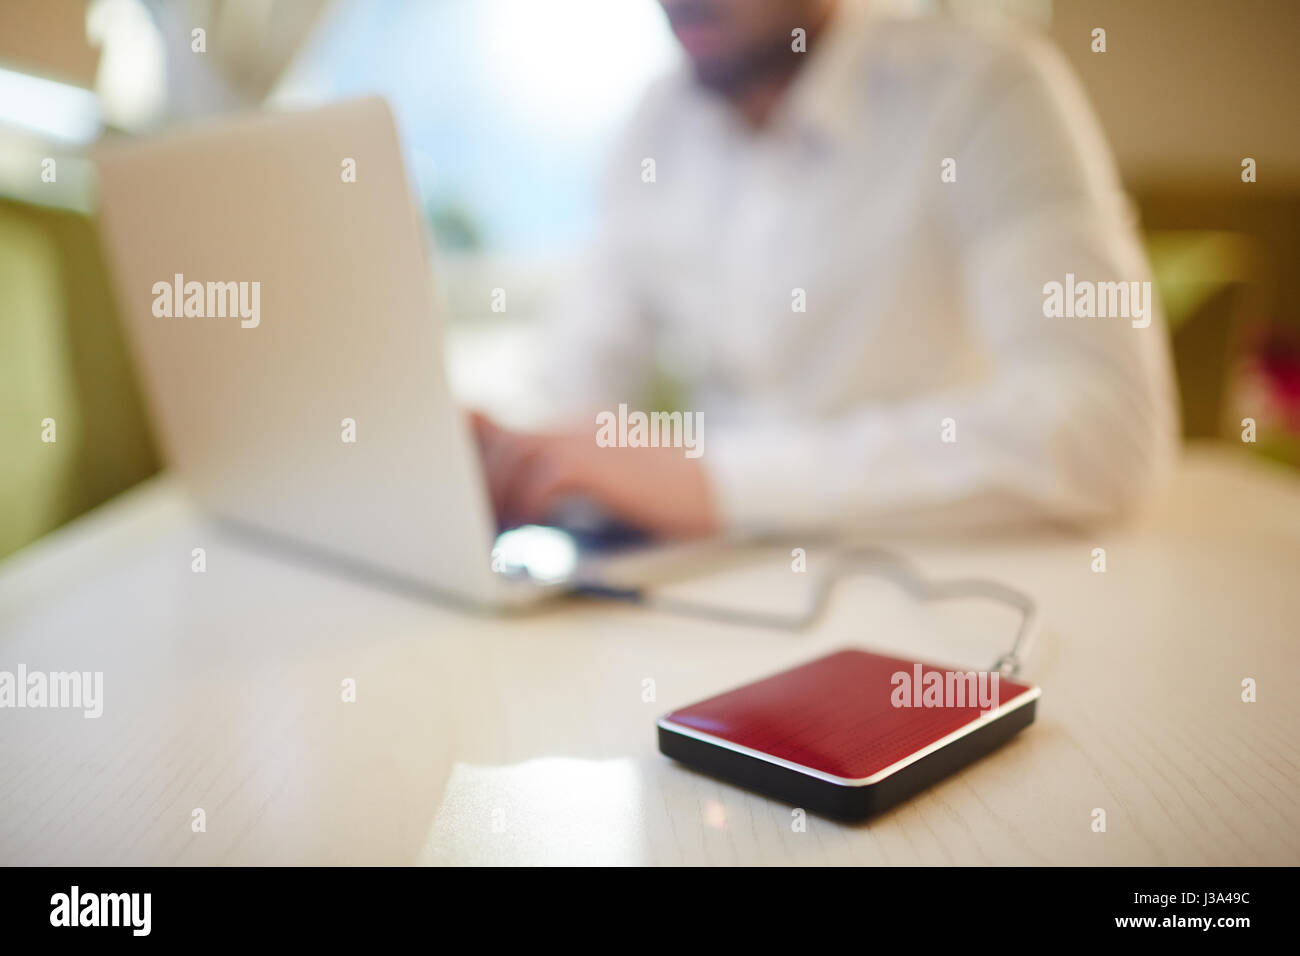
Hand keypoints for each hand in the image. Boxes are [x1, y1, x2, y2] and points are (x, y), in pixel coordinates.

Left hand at [470, 412, 718, 537]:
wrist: (731, 488)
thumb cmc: (675, 500)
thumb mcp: (613, 486)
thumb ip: (568, 484)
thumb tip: (519, 510)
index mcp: (579, 431)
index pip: (506, 427)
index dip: (470, 443)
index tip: (450, 470)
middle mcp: (578, 427)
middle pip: (504, 442)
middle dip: (481, 485)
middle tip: (475, 524)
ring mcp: (592, 440)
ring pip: (519, 457)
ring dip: (503, 500)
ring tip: (504, 536)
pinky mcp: (604, 463)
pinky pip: (547, 477)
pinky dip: (532, 507)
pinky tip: (537, 532)